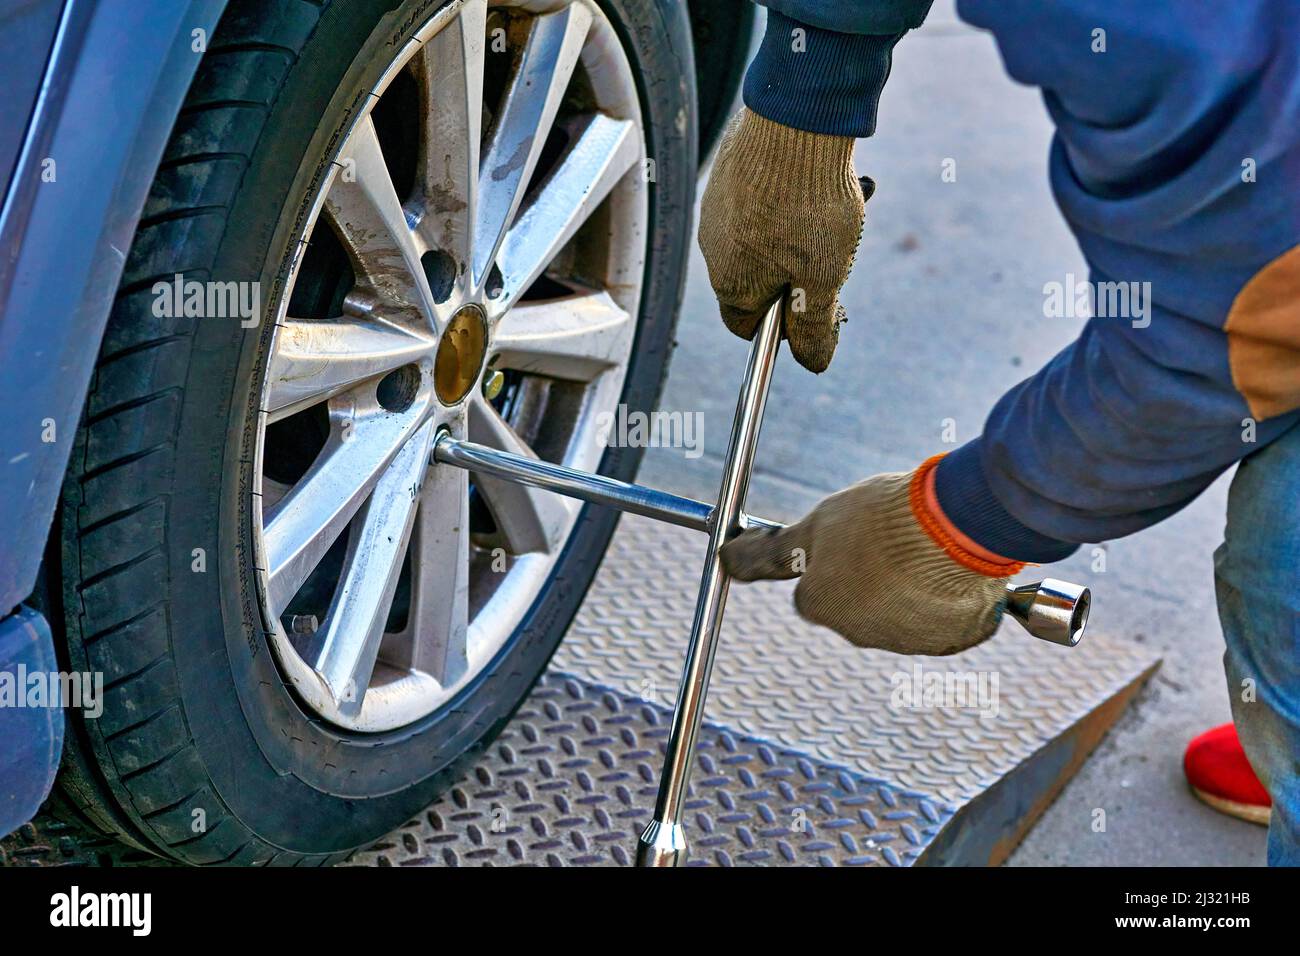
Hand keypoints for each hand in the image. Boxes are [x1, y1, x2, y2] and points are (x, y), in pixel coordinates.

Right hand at [698, 107, 868, 372]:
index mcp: (730, 282)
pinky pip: (760, 198)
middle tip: (835, 255)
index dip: (783, 328)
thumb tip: (813, 362)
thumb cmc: (810, 203)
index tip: (818, 310)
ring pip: (761, 236)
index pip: (747, 326)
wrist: (797, 117)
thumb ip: (814, 325)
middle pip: (757, 280)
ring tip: (833, 208)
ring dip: (798, 233)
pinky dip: (788, 198)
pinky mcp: (731, 170)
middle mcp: (713, 246)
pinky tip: (816, 179)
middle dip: (798, 273)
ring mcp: (718, 205)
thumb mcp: (824, 277)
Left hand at [720, 460, 1020, 654]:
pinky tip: (953, 567)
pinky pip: (944, 619)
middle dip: (872, 575)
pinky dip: (947, 597)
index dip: (833, 558)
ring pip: (903, 611)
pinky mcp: (949, 640)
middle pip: (857, 601)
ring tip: (928, 547)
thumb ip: (774, 550)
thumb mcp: (817, 524)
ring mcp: (905, 640)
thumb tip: (726, 556)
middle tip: (893, 538)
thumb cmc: (879, 520)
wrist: (953, 530)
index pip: (812, 588)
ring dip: (911, 586)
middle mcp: (856, 632)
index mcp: (818, 605)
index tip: (855, 538)